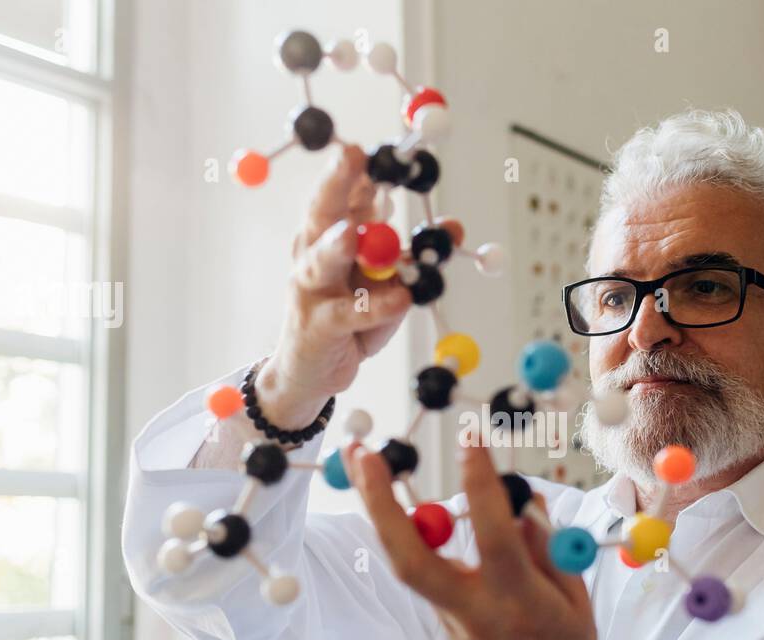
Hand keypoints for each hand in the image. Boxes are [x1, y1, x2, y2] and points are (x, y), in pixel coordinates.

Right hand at [259, 144, 462, 428]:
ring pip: (321, 260)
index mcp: (328, 235)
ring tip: (352, 233)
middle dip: (334, 183)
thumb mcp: (387, 282)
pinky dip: (377, 306)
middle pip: (322, 213)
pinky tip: (399, 299)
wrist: (310, 372)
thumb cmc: (349, 320)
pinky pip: (350, 312)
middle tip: (351, 157)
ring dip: (337, 245)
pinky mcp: (319, 326)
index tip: (376, 143)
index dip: (359, 167)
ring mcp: (310, 289)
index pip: (343, 192)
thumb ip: (413, 255)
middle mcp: (312, 254)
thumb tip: (453, 227)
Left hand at [347, 441, 602, 639]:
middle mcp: (474, 613)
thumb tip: (518, 497)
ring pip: (405, 563)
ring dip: (379, 509)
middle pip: (411, 560)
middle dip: (381, 504)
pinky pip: (421, 572)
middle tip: (363, 452)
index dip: (480, 489)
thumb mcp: (574, 593)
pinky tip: (392, 498)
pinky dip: (405, 531)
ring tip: (363, 459)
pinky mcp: (440, 624)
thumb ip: (544, 545)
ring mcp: (450, 622)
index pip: (494, 539)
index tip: (470, 440)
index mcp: (518, 604)